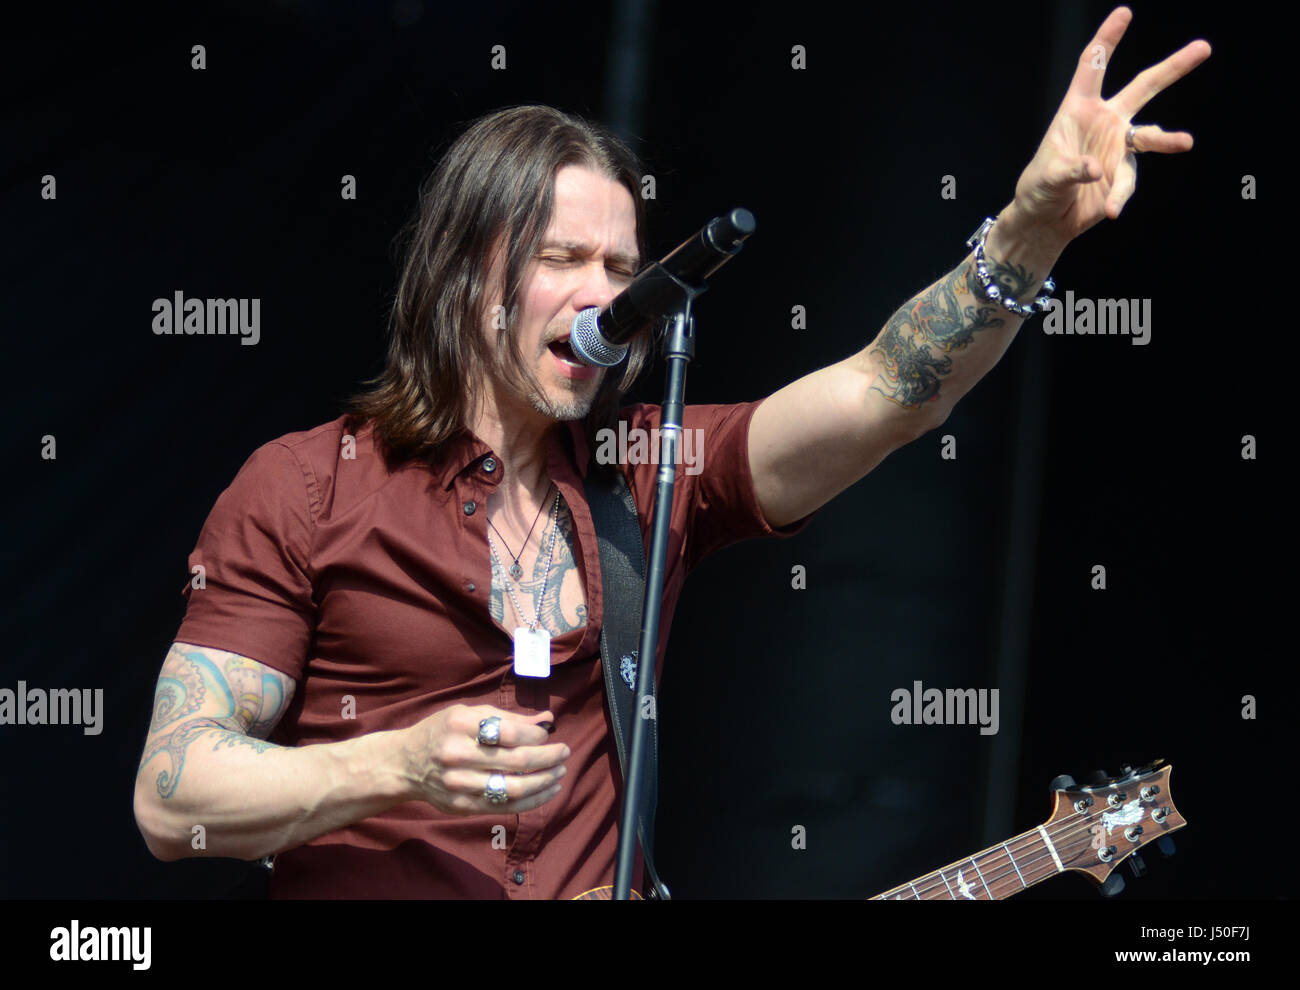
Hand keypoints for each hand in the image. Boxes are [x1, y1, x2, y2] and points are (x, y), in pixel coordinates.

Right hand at [396, 705, 569, 814]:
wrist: (404, 764)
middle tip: (565, 752)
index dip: (535, 736)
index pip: (509, 733)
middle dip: (548, 757)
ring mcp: (459, 784)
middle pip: (515, 760)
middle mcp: (457, 755)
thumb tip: (546, 719)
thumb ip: (507, 717)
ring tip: (560, 773)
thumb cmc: (441, 732)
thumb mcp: (468, 714)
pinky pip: (505, 807)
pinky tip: (548, 791)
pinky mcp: (463, 806)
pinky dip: (532, 800)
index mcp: (460, 726)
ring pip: (513, 788)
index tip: (549, 735)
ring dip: (544, 781)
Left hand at [1007, 6, 1210, 245]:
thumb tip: (1095, 167)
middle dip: (1173, 68)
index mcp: (1077, 109)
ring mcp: (1117, 146)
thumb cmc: (1038, 188)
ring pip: (1150, 135)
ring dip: (1167, 139)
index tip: (1125, 12)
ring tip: (1186, 142)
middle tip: (1203, 48)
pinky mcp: (1122, 173)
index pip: (1092, 68)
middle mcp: (1104, 121)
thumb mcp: (1045, 176)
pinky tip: (1110, 210)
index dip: (1107, 40)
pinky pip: (1128, 181)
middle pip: (1143, 87)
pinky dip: (1120, 196)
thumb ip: (1069, 169)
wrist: (1046, 219)